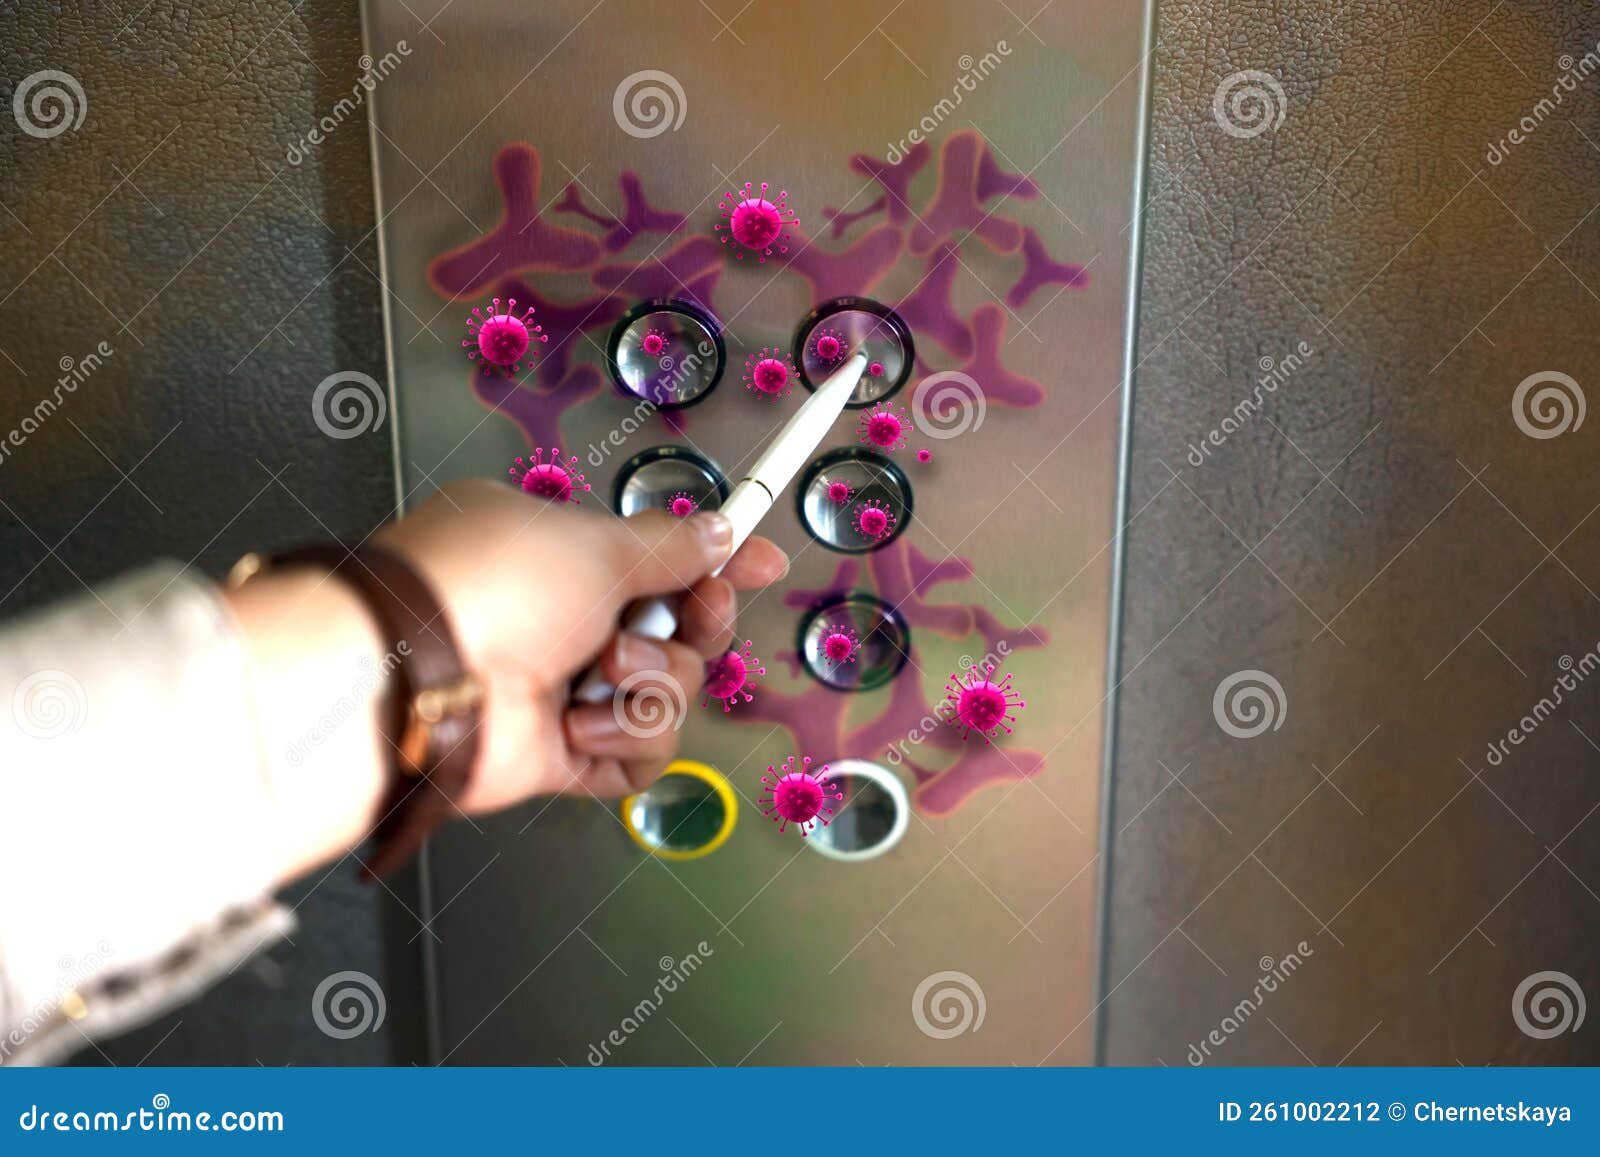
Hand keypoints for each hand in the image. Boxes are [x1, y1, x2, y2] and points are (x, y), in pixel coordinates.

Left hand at [376, 479, 787, 809]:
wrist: (420, 680)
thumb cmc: (497, 586)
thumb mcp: (597, 544)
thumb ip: (673, 546)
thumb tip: (724, 528)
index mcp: (562, 556)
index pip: (659, 559)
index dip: (717, 563)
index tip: (765, 561)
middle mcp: (566, 622)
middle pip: (681, 629)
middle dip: (698, 624)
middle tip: (693, 616)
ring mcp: (567, 691)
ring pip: (671, 691)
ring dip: (652, 680)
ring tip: (602, 673)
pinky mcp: (567, 755)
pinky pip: (643, 752)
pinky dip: (626, 737)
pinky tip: (584, 724)